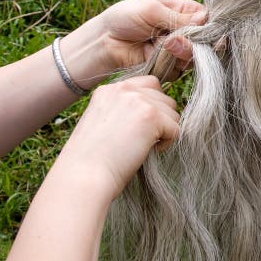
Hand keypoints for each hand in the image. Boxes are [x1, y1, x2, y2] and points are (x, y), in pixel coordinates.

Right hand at [56, 76, 180, 200]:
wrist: (84, 175)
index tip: (140, 127)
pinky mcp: (151, 116)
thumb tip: (159, 111)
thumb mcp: (104, 122)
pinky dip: (168, 143)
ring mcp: (139, 100)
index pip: (149, 85)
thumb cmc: (93, 159)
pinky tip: (149, 152)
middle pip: (164, 98)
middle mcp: (124, 89)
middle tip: (142, 140)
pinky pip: (176, 128)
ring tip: (143, 146)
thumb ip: (125, 109)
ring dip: (165, 131)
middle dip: (161, 119)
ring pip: (173, 113)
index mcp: (110, 89)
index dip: (152, 106)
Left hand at [100, 0, 206, 71]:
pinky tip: (152, 57)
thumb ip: (178, 18)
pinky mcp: (168, 67)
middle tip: (172, 41)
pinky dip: (167, 65)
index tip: (207, 34)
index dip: (209, 28)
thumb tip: (205, 19)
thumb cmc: (125, 18)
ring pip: (192, 58)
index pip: (207, 20)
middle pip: (204, 42)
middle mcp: (184, 32)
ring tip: (158, 46)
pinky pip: (177, 71)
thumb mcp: (152, 10)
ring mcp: (176, 51)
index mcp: (184, 12)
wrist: (104, 41)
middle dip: (190, 44)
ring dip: (177, 55)